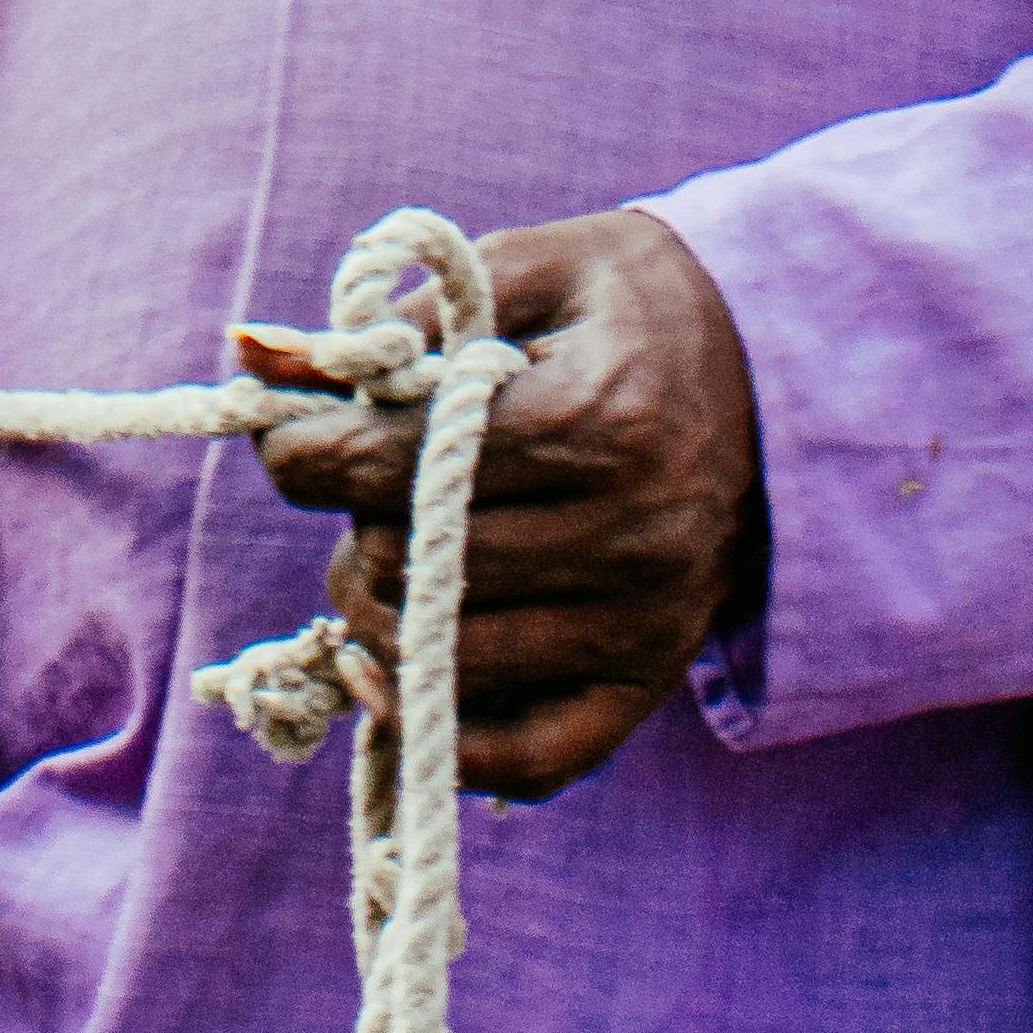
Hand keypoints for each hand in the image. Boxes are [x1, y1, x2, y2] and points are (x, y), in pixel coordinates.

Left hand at [247, 206, 759, 800]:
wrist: (782, 374)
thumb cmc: (630, 309)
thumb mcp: (523, 273)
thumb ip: (392, 317)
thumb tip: (251, 356)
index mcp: (596, 421)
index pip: (392, 465)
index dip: (304, 452)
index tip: (289, 439)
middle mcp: (629, 536)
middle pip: (404, 560)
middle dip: (351, 519)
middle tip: (369, 481)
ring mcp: (645, 621)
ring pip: (439, 655)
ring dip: (378, 609)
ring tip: (395, 549)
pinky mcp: (652, 680)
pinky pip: (527, 759)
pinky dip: (443, 732)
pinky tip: (394, 671)